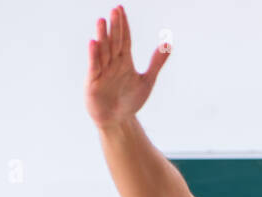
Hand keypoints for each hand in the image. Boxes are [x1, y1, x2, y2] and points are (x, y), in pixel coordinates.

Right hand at [86, 5, 169, 131]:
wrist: (119, 121)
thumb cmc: (130, 101)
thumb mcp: (147, 80)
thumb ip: (157, 62)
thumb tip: (168, 43)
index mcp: (124, 60)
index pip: (124, 38)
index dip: (123, 25)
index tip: (121, 9)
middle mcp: (112, 63)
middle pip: (114, 41)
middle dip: (114, 27)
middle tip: (114, 10)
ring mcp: (102, 71)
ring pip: (103, 51)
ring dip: (102, 36)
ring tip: (102, 21)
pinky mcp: (93, 82)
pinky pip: (94, 66)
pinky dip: (94, 55)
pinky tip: (93, 43)